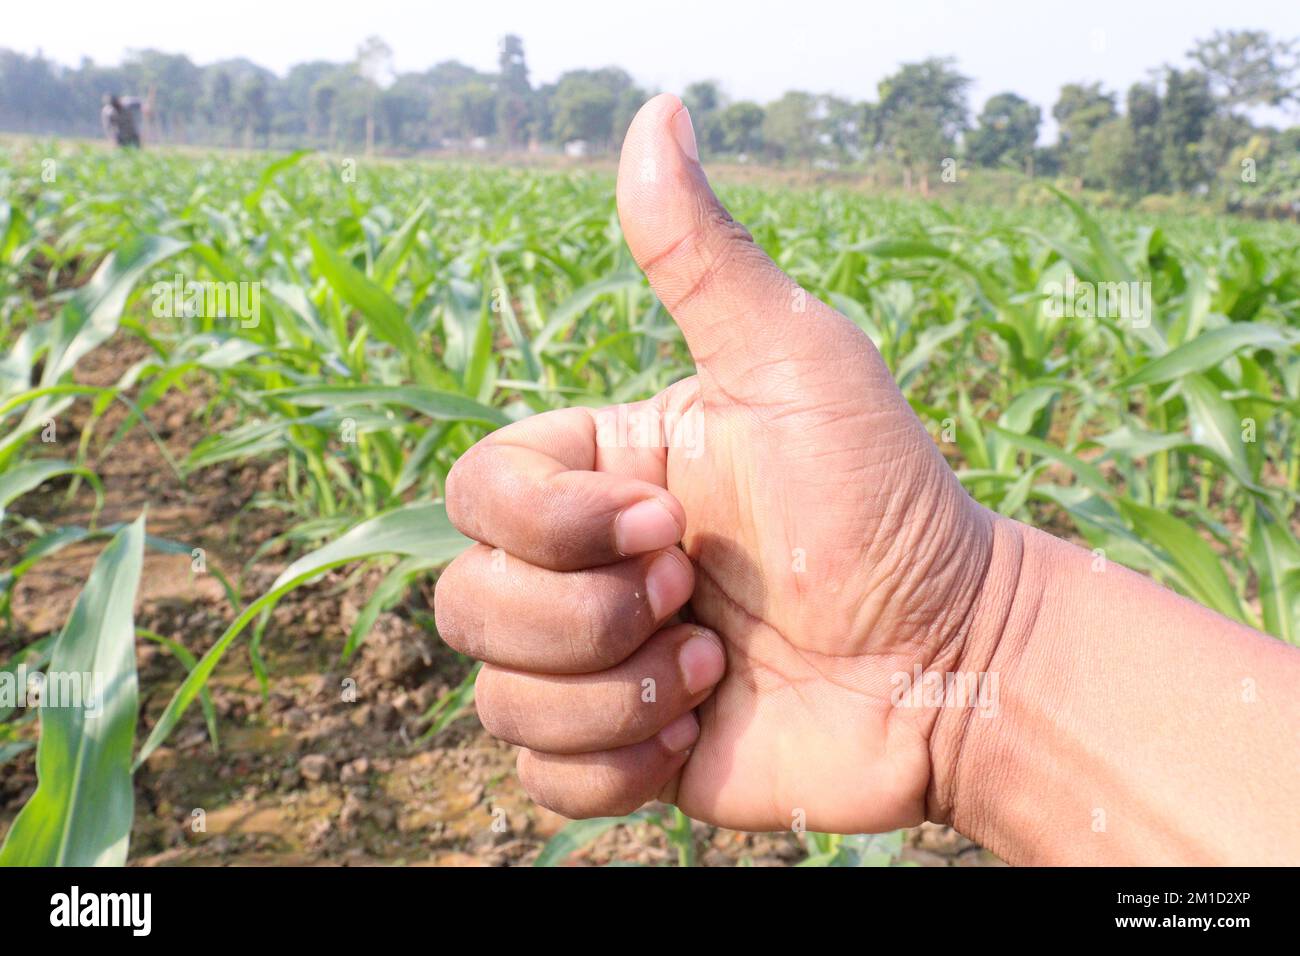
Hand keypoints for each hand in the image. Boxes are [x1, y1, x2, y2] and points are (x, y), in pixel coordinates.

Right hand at [434, 94, 1003, 833]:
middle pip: (467, 598)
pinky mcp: (621, 752)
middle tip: (703, 600)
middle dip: (586, 617)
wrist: (952, 659)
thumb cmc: (886, 503)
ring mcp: (598, 663)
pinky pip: (536, 775)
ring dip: (613, 692)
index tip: (668, 523)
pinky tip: (699, 728)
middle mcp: (584, 566)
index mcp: (602, 471)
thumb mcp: (798, 363)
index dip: (548, 521)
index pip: (476, 492)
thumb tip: (655, 114)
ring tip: (716, 668)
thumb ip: (704, 257)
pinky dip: (611, 764)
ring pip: (495, 694)